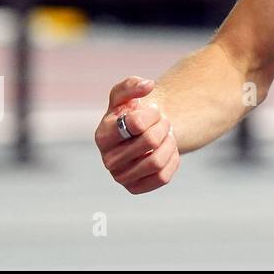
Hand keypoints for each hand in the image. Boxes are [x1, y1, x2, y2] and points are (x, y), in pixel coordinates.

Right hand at [95, 76, 180, 193]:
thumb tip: (148, 85)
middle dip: (163, 126)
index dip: (152, 113)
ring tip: (166, 136)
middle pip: (150, 141)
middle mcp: (108, 160)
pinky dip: (172, 160)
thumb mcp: (126, 95)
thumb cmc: (131, 112)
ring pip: (157, 161)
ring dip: (169, 143)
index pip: (136, 123)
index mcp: (102, 136)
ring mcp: (121, 177)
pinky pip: (163, 177)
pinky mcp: (136, 188)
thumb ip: (132, 85)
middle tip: (163, 122)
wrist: (142, 132)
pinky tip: (166, 151)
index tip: (154, 110)